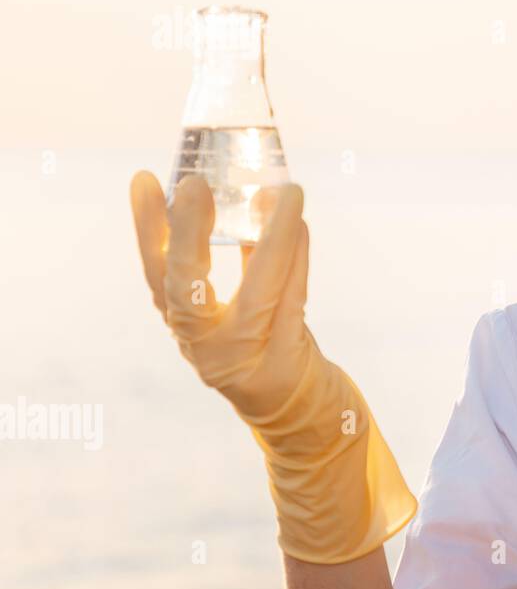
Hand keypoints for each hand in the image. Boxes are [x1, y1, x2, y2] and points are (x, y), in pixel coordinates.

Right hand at [129, 170, 311, 423]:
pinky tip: (301, 223)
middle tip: (191, 183)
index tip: (144, 180)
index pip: (157, 273)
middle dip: (186, 235)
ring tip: (282, 190)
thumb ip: (251, 256)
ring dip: (272, 235)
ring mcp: (243, 354)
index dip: (148, 229)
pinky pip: (292, 298)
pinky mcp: (283, 357)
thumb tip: (261, 195)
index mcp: (186, 324)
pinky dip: (297, 258)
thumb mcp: (244, 303)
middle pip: (185, 287)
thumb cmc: (266, 344)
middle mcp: (204, 343)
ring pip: (257, 290)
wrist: (297, 408)